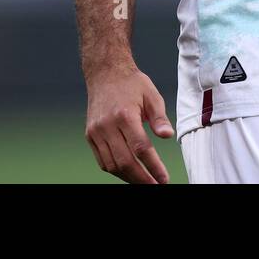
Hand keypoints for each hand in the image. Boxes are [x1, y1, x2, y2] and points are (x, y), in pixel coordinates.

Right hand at [84, 62, 174, 183]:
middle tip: (155, 185)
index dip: (153, 167)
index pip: (140, 148)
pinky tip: (129, 173)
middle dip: (142, 179)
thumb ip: (160, 117)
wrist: (106, 73)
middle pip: (125, 161)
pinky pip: (102, 161)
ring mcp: (96, 132)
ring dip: (129, 178)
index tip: (163, 178)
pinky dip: (116, 170)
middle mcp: (107, 125)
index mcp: (125, 115)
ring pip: (111, 165)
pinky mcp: (90, 136)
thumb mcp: (152, 95)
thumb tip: (168, 136)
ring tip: (144, 181)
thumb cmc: (132, 84)